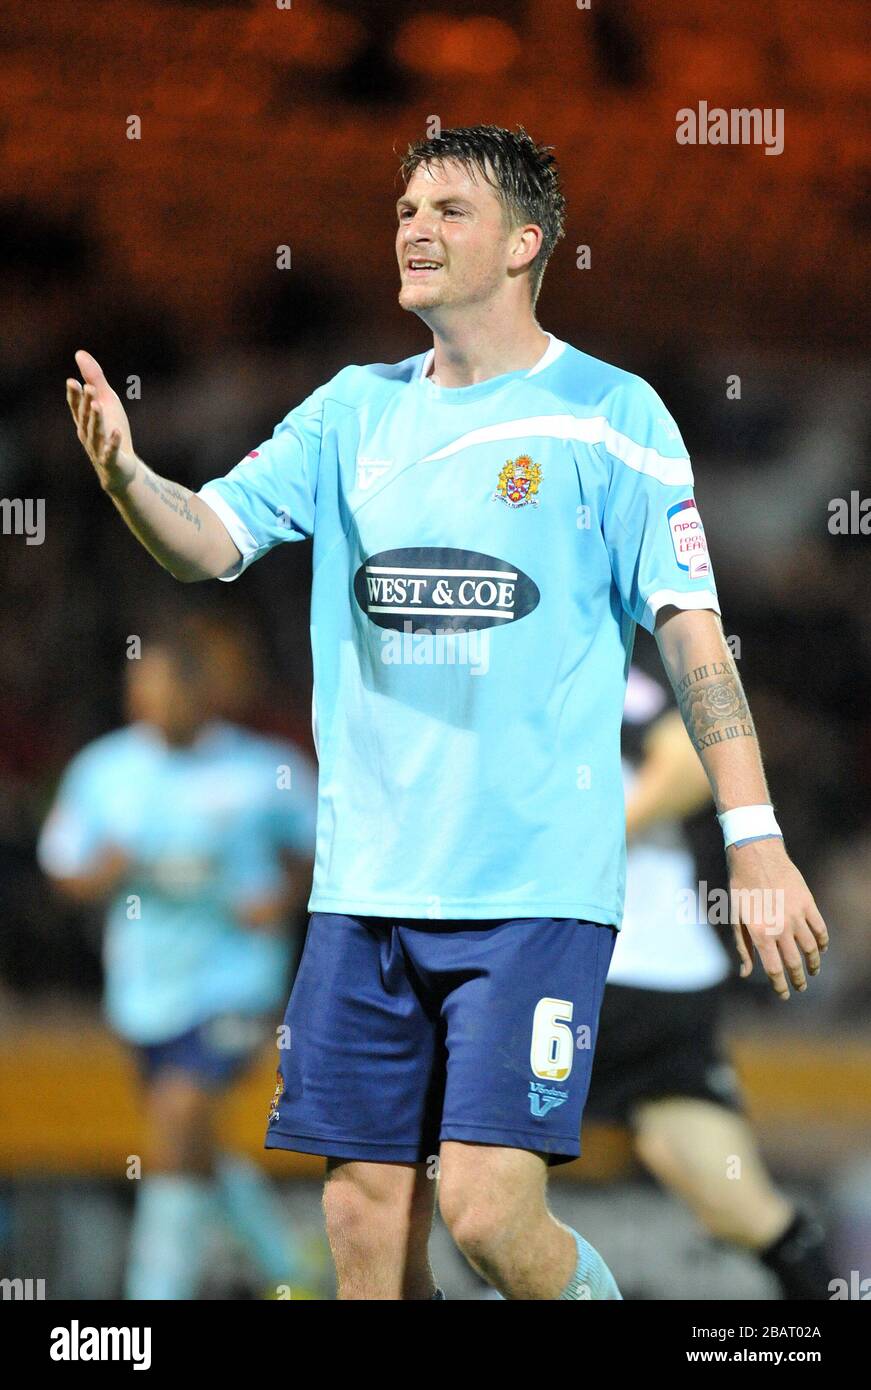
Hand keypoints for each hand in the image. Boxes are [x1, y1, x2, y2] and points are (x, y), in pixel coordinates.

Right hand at [66, 350, 137, 495]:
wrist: (121, 468)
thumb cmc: (111, 429)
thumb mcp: (105, 401)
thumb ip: (94, 378)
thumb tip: (79, 353)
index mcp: (84, 420)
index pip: (76, 406)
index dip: (74, 395)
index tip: (72, 381)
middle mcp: (87, 433)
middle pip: (86, 417)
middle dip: (87, 402)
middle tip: (89, 387)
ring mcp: (98, 448)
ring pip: (96, 432)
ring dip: (97, 419)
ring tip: (98, 404)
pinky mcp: (111, 461)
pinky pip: (110, 451)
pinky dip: (113, 442)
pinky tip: (116, 431)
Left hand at [727, 838, 828, 998]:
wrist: (755, 854)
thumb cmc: (740, 886)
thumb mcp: (735, 916)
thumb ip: (742, 946)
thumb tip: (745, 973)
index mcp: (760, 933)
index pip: (774, 969)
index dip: (780, 986)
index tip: (784, 995)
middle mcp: (780, 927)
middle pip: (794, 963)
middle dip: (798, 980)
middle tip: (800, 988)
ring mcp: (796, 915)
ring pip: (811, 948)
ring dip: (813, 964)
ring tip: (812, 972)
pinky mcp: (807, 902)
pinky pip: (820, 928)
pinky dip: (823, 942)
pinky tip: (821, 949)